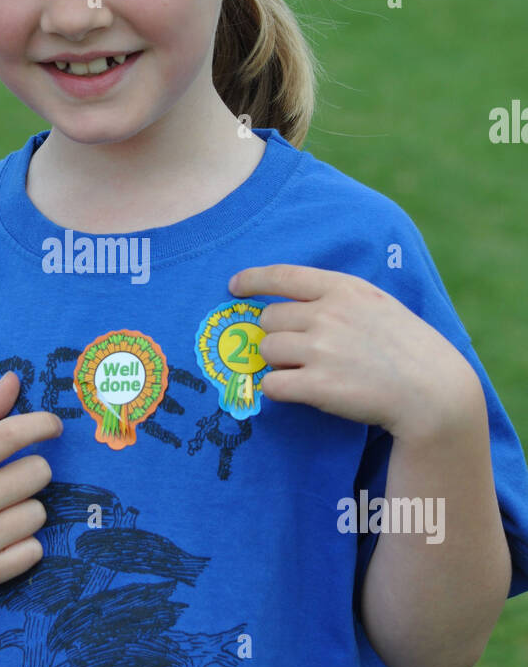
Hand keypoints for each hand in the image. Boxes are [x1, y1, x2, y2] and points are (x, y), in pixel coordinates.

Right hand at [0, 372, 61, 592]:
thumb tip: (14, 379)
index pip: (11, 435)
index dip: (42, 425)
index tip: (53, 425)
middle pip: (39, 473)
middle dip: (30, 471)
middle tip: (8, 478)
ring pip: (39, 512)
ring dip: (26, 508)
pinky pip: (35, 550)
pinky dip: (24, 544)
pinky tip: (0, 538)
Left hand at [228, 264, 479, 442]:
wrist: (432, 390)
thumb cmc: (407, 346)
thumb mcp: (377, 304)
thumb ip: (338, 299)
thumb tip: (294, 306)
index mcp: (343, 288)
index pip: (284, 276)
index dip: (253, 280)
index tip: (236, 286)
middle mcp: (327, 314)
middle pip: (268, 319)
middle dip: (276, 335)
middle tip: (299, 351)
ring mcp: (320, 349)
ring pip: (266, 350)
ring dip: (277, 362)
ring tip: (305, 371)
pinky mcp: (317, 385)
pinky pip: (271, 384)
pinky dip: (277, 389)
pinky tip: (298, 391)